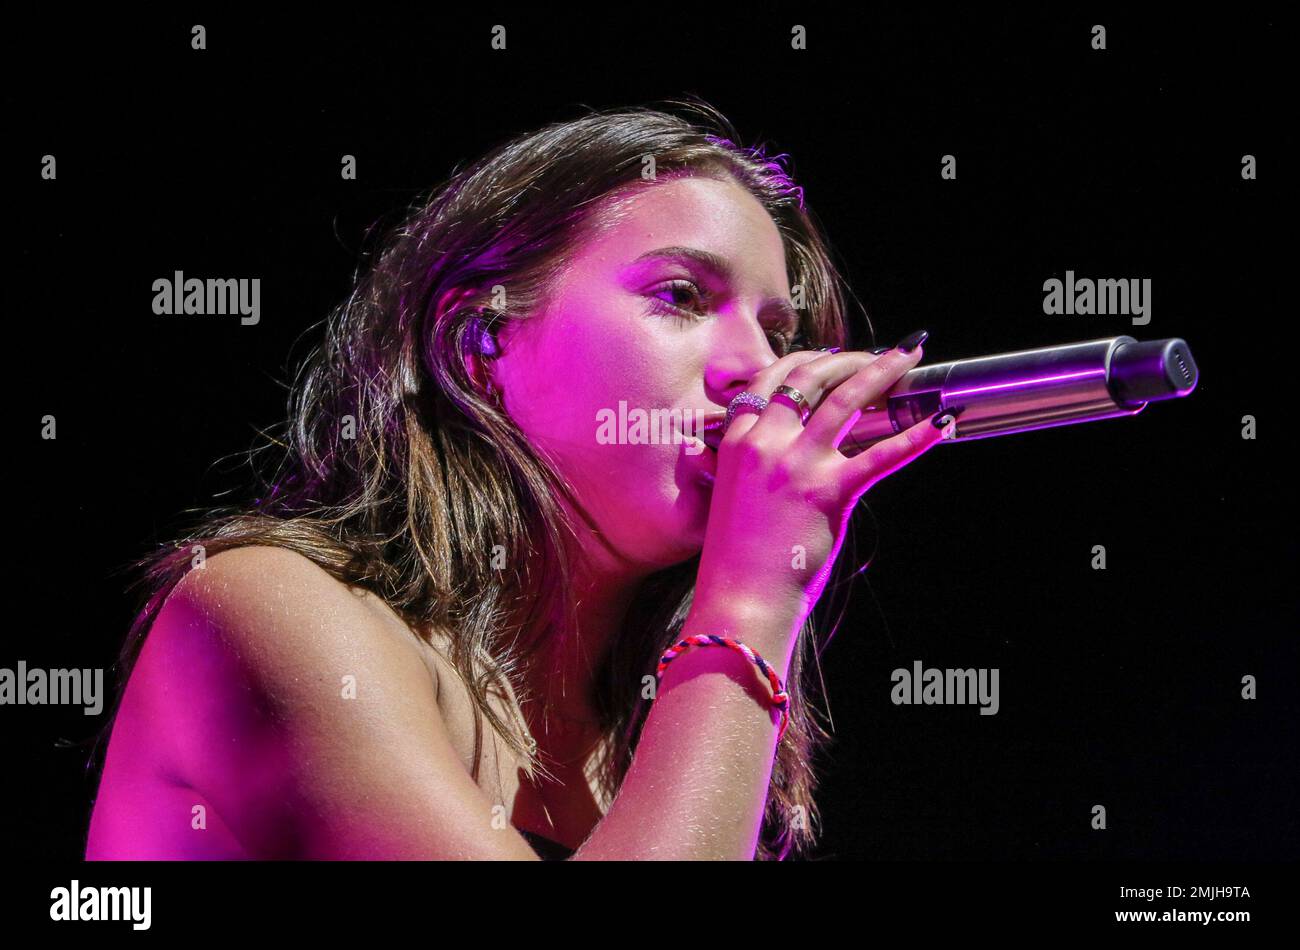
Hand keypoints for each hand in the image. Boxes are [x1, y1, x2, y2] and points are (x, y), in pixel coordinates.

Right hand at [692, 341, 948, 641]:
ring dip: (881, 371)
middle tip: (876, 355)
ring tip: (908, 356)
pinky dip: (917, 437)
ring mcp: (797, 464)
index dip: (803, 361)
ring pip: (844, 399)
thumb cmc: (735, 558)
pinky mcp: (829, 491)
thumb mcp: (728, 496)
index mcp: (736, 442)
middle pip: (807, 376)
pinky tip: (943, 422)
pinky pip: (882, 455)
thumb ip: (741, 465)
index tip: (829, 356)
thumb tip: (730, 449)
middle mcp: (764, 443)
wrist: (740, 598)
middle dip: (846, 358)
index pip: (769, 380)